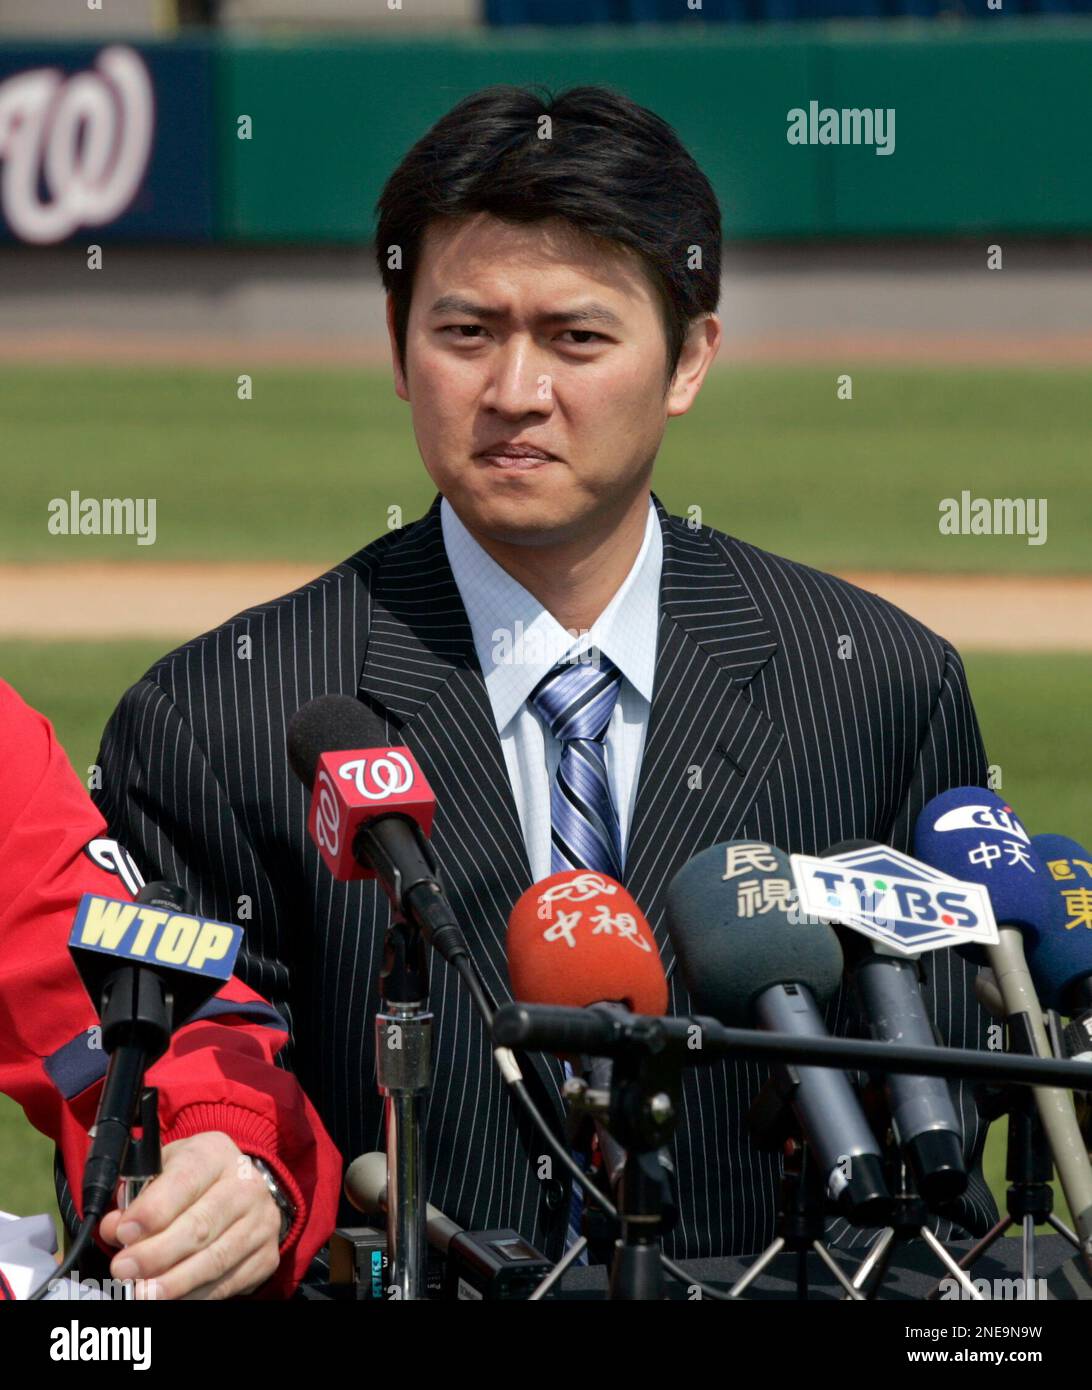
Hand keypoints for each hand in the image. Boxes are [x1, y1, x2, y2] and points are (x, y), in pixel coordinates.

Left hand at [98, 1131, 283, 1299]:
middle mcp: (246, 1185)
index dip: (154, 1209)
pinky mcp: (266, 1257)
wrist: (240, 1192)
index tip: (123, 1233)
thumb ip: (135, 1197)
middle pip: (201, 1225)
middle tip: (123, 1270)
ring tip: (141, 1293)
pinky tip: (169, 1298)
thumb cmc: (191, 1182)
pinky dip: (194, 1295)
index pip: (185, 1180)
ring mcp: (261, 1222)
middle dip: (156, 1253)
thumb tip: (114, 1227)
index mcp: (215, 1154)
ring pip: (214, 1259)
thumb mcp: (162, 1173)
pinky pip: (226, 1284)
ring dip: (173, 1282)